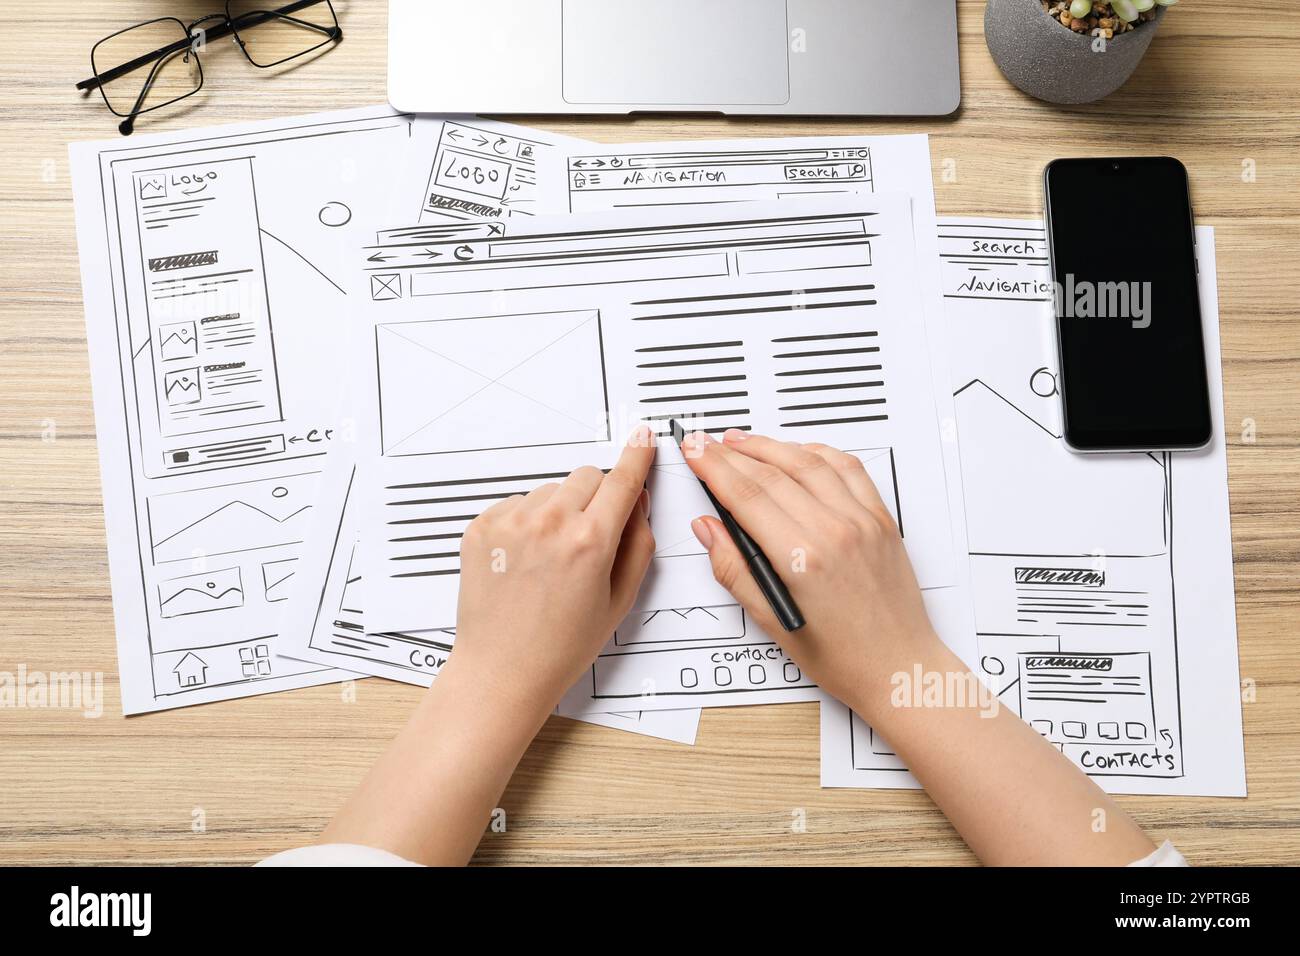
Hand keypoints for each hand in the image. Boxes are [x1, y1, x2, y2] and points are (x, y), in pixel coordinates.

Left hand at [448, 426, 656, 718]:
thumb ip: (637, 544)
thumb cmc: (559, 647)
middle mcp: (549, 524)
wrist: (501, 670)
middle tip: (590, 538)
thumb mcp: (619, 600)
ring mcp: (510, 522)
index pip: (622, 479)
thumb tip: (638, 504)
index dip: (637, 456)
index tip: (642, 439)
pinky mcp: (482, 526)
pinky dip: (527, 521)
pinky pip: (517, 503)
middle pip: (587, 476)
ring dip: (559, 510)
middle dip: (597, 498)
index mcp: (589, 541)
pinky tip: (526, 560)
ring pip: (551, 489)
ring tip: (552, 558)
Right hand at [682, 429, 939, 716]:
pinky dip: (818, 451)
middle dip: (730, 453)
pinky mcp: (881, 519)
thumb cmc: (845, 658)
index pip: (745, 495)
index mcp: (804, 558)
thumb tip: (709, 531)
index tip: (694, 451)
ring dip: (769, 445)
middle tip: (706, 443)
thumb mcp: (771, 622)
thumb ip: (734, 569)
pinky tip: (798, 449)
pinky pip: (848, 468)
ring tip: (741, 440)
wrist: (900, 667)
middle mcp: (835, 531)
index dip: (713, 467)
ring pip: (808, 461)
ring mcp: (862, 520)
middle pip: (771, 473)